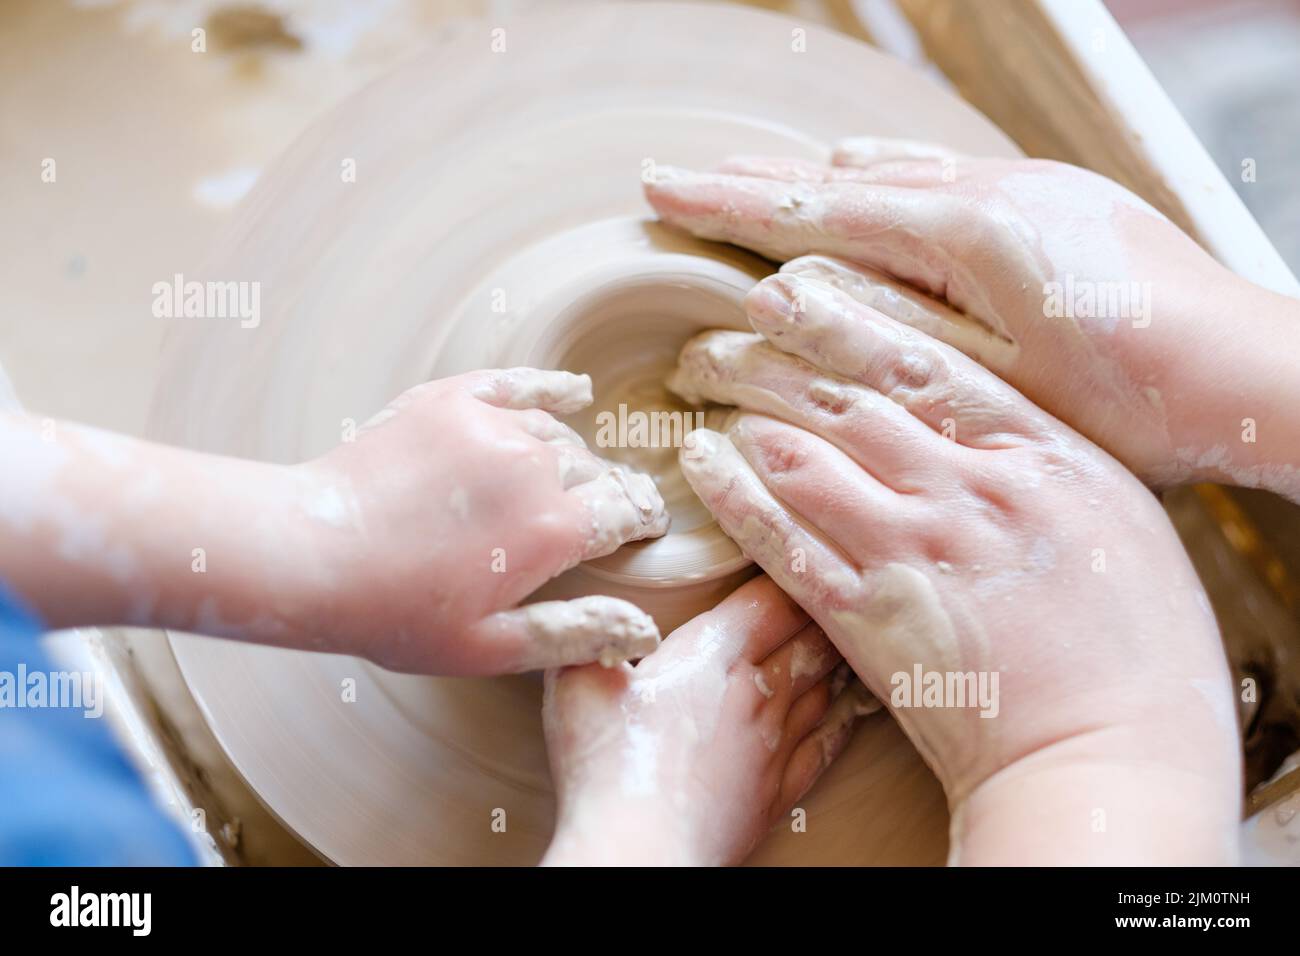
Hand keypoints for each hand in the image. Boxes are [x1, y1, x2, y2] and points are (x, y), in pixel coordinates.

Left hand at [0, 369, 667, 676]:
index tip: (647, 527)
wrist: (310, 552)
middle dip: (608, 493)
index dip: (642, 521)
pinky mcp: (452, 401)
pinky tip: (573, 392)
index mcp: (554, 529)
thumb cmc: (395, 611)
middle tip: (602, 513)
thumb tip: (640, 628)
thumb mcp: (489, 646)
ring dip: (570, 457)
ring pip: (559, 434)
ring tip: (562, 480)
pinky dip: (550, 389)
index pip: (627, 511)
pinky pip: (519, 385)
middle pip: (596, 471)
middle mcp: (536, 467)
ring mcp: (493, 426)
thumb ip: (574, 632)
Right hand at [540, 574, 871, 865]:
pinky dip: (848, 719)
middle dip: (826, 611)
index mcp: (713, 654)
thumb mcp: (578, 681)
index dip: (788, 572)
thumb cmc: (606, 767)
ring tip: (854, 637)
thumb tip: (592, 611)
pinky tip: (857, 708)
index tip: (796, 551)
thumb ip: (592, 636)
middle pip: (811, 637)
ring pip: (827, 686)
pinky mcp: (780, 791)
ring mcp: (775, 744)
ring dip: (842, 658)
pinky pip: (829, 743)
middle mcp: (757, 692)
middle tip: (843, 589)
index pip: (771, 598)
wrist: (641, 851)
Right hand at [646, 140, 1299, 499]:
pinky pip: (939, 174)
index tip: (660, 184)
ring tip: (755, 180)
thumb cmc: (1134, 399)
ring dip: (815, 176)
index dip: (728, 201)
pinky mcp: (1049, 203)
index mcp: (966, 234)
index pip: (817, 206)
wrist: (1252, 369)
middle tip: (680, 178)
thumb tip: (794, 298)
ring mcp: (1023, 189)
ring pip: (893, 167)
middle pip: (844, 175)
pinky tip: (869, 181)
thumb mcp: (997, 385)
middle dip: (754, 179)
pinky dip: (882, 178)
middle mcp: (989, 191)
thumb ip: (891, 334)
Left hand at [667, 278, 1241, 863]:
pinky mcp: (866, 617)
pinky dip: (734, 494)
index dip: (846, 318)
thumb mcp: (1118, 518)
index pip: (925, 360)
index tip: (795, 290)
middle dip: (772, 352)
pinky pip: (782, 540)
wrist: (1107, 751)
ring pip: (802, 454)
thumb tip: (980, 419)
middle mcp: (964, 488)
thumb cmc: (1138, 644)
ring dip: (743, 407)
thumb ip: (1042, 459)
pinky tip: (700, 461)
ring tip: (701, 381)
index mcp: (1036, 454)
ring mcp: (910, 550)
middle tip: (719, 331)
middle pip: (847, 395)